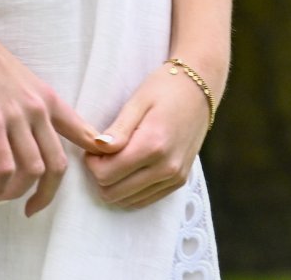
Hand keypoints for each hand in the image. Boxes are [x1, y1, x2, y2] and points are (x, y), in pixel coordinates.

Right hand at [0, 10, 106, 217]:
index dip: (91, 161)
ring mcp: (15, 115)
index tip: (87, 180)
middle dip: (46, 195)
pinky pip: (3, 166)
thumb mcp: (18, 79)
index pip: (83, 134)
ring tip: (2, 198)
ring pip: (32, 170)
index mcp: (48, 98)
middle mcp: (38, 108)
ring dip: (17, 193)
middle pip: (57, 165)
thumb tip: (37, 131)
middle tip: (31, 209)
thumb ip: (32, 105)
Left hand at [82, 61, 211, 209]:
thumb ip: (118, 129)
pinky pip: (145, 200)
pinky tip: (129, 168)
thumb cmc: (164, 89)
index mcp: (152, 145)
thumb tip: (97, 148)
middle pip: (114, 192)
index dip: (92, 162)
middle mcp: (166, 168)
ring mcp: (174, 178)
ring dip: (114, 183)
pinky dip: (130, 189)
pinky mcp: (179, 182)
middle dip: (100, 175)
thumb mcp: (137, 102)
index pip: (106, 174)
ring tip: (117, 158)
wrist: (199, 90)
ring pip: (128, 201)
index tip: (95, 146)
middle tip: (103, 152)